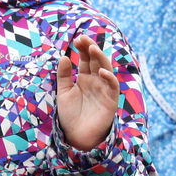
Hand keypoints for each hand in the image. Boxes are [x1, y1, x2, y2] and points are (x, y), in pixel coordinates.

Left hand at [57, 35, 120, 151]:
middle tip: (84, 39)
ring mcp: (104, 89)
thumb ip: (64, 76)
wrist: (77, 137)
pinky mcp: (111, 100)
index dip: (83, 49)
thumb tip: (64, 57)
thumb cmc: (70, 116)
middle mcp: (96, 81)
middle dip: (91, 49)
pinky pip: (112, 86)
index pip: (86, 59)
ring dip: (100, 58)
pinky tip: (101, 71)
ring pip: (106, 69)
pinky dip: (109, 77)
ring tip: (93, 49)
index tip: (77, 39)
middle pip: (96, 61)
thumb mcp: (63, 93)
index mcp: (85, 78)